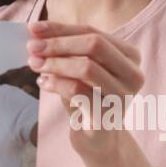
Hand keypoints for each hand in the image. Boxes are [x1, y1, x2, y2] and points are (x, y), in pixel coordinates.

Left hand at [27, 20, 144, 157]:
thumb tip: (37, 33)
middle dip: (59, 44)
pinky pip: (78, 91)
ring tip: (36, 65)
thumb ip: (66, 50)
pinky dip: (56, 84)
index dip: (62, 29)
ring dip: (56, 64)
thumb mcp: (80, 69)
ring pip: (87, 67)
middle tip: (32, 48)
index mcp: (130, 56)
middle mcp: (133, 73)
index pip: (94, 32)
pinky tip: (42, 83)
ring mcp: (124, 95)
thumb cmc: (88, 99)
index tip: (34, 28)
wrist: (98, 138)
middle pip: (95, 45)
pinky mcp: (109, 114)